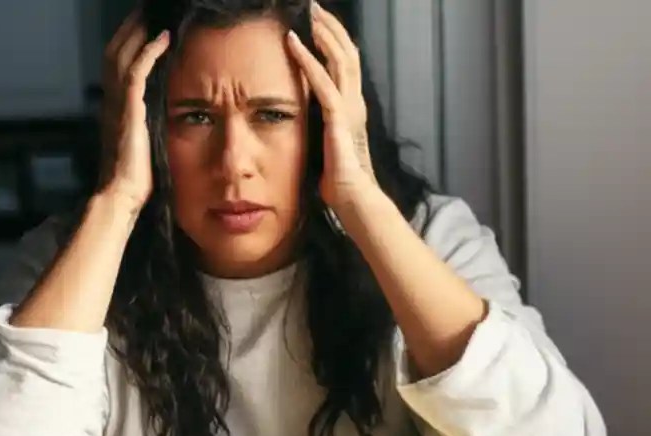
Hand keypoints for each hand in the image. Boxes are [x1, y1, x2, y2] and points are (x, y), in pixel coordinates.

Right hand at [98, 12, 169, 210]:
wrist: (122, 196)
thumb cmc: (136, 179)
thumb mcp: (144, 144)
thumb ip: (149, 126)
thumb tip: (168, 117)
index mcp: (114, 108)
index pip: (116, 65)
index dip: (127, 43)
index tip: (144, 26)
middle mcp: (110, 101)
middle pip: (113, 52)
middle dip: (130, 29)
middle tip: (146, 11)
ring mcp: (117, 105)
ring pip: (121, 55)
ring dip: (138, 32)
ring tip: (153, 15)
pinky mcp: (128, 112)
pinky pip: (136, 72)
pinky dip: (149, 52)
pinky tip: (163, 39)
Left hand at [287, 3, 378, 209]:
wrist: (356, 201)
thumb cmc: (340, 182)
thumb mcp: (328, 146)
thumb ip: (321, 128)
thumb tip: (303, 122)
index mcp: (352, 108)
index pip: (347, 64)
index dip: (335, 40)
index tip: (319, 23)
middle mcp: (355, 102)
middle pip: (347, 53)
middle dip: (331, 27)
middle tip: (315, 7)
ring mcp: (349, 109)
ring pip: (340, 59)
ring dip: (323, 34)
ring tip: (309, 15)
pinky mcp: (338, 119)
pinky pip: (322, 81)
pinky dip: (307, 59)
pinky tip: (293, 43)